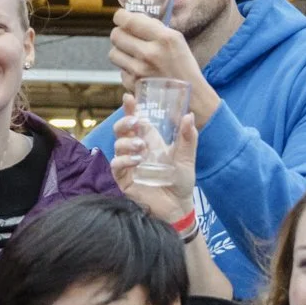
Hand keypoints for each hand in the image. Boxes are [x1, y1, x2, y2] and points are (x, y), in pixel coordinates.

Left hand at [106, 10, 218, 125]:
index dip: (120, 16)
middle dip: (119, 33)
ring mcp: (139, 71)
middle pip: (116, 35)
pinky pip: (120, 70)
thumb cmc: (183, 65)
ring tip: (133, 53)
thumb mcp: (176, 39)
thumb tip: (132, 18)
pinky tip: (138, 69)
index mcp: (163, 38)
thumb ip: (154, 27)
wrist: (190, 96)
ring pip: (113, 53)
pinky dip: (126, 68)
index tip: (121, 17)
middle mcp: (149, 53)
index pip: (128, 21)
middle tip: (127, 35)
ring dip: (120, 51)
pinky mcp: (133, 84)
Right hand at [107, 92, 198, 226]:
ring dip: (127, 142)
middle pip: (121, 131)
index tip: (128, 97)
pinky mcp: (123, 179)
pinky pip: (116, 165)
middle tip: (134, 121)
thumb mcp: (187, 157)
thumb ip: (188, 138)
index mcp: (150, 142)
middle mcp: (136, 151)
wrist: (178, 207)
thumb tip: (189, 116)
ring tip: (140, 146)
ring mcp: (128, 165)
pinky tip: (136, 160)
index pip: (136, 122)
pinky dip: (124, 160)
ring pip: (117, 146)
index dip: (130, 109)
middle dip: (124, 122)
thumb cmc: (181, 182)